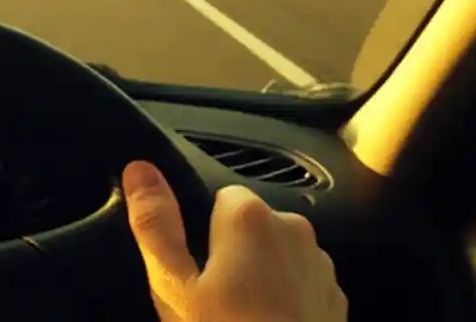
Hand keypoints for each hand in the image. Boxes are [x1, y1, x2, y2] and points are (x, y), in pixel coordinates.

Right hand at [122, 160, 346, 321]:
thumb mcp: (174, 287)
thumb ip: (156, 224)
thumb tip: (139, 168)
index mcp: (250, 217)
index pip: (218, 196)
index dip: (200, 231)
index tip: (193, 270)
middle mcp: (293, 228)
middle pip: (248, 226)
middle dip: (230, 253)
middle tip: (211, 300)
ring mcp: (321, 264)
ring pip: (276, 255)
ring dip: (260, 275)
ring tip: (239, 317)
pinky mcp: (336, 297)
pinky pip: (300, 283)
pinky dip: (285, 298)